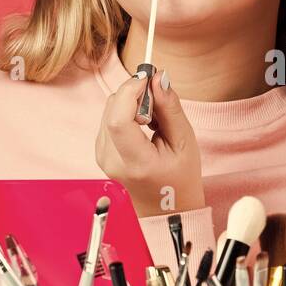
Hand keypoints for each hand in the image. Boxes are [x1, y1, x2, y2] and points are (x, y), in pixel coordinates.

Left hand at [96, 69, 205, 216]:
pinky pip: (109, 118)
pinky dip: (126, 113)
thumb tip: (159, 77)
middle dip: (135, 93)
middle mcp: (112, 160)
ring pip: (110, 109)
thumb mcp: (184, 142)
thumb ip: (170, 108)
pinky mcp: (100, 152)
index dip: (131, 91)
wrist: (166, 209)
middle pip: (113, 108)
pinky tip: (144, 127)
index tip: (149, 77)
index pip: (119, 118)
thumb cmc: (180, 178)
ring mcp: (102, 157)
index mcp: (135, 162)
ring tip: (154, 121)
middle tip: (159, 100)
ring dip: (131, 103)